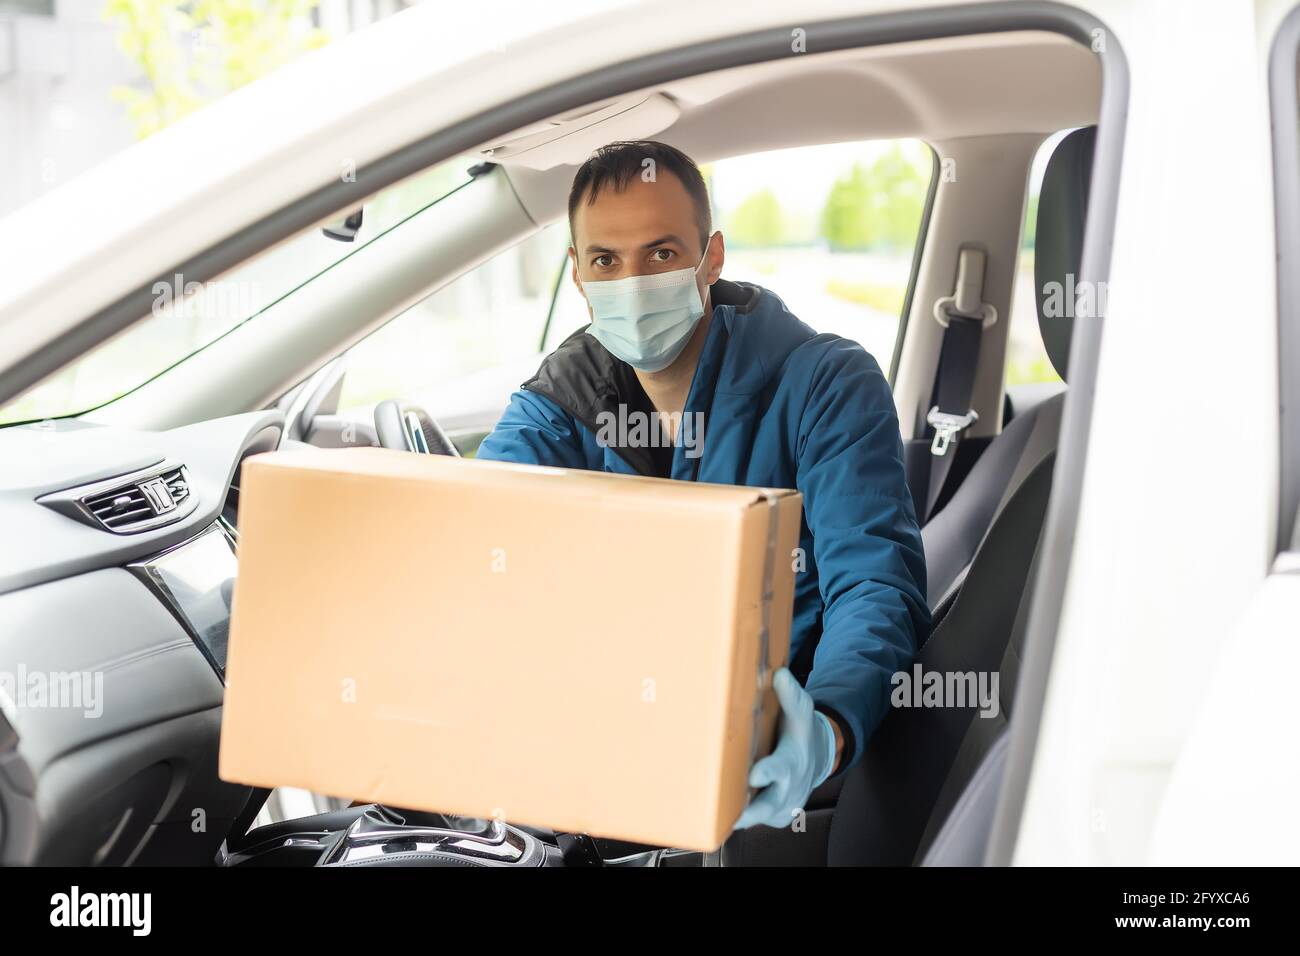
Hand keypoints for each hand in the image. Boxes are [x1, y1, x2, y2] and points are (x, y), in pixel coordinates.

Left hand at [733, 667, 837, 830]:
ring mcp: (783, 806)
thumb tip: (779, 675)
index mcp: (793, 759)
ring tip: (714, 817)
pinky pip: (755, 821)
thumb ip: (791, 696)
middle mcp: (789, 788)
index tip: (755, 775)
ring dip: (739, 817)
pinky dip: (740, 818)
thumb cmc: (800, 733)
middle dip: (750, 811)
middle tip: (731, 816)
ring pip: (758, 817)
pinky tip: (720, 815)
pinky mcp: (775, 816)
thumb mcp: (801, 711)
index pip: (781, 767)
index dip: (768, 773)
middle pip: (769, 805)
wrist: (816, 759)